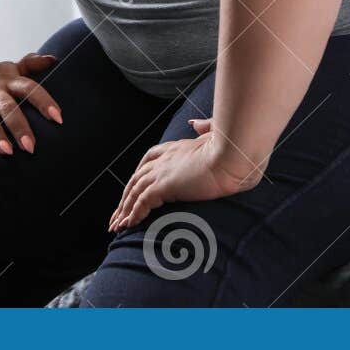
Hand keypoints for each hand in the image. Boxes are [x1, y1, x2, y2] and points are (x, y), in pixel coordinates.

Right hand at [0, 51, 63, 155]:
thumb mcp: (9, 69)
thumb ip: (31, 64)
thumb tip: (54, 58)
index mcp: (8, 81)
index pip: (28, 88)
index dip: (44, 101)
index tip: (58, 118)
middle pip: (7, 106)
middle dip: (19, 126)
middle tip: (30, 147)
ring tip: (7, 151)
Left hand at [107, 117, 266, 231]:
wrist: (232, 156)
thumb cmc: (230, 149)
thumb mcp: (215, 136)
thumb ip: (205, 129)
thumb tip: (195, 123)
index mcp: (174, 148)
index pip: (147, 161)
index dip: (138, 177)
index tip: (132, 190)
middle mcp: (164, 159)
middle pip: (136, 179)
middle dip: (125, 198)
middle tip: (118, 214)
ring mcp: (162, 172)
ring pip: (134, 192)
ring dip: (124, 210)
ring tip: (117, 226)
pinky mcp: (164, 185)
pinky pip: (142, 202)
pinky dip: (134, 213)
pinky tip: (129, 225)